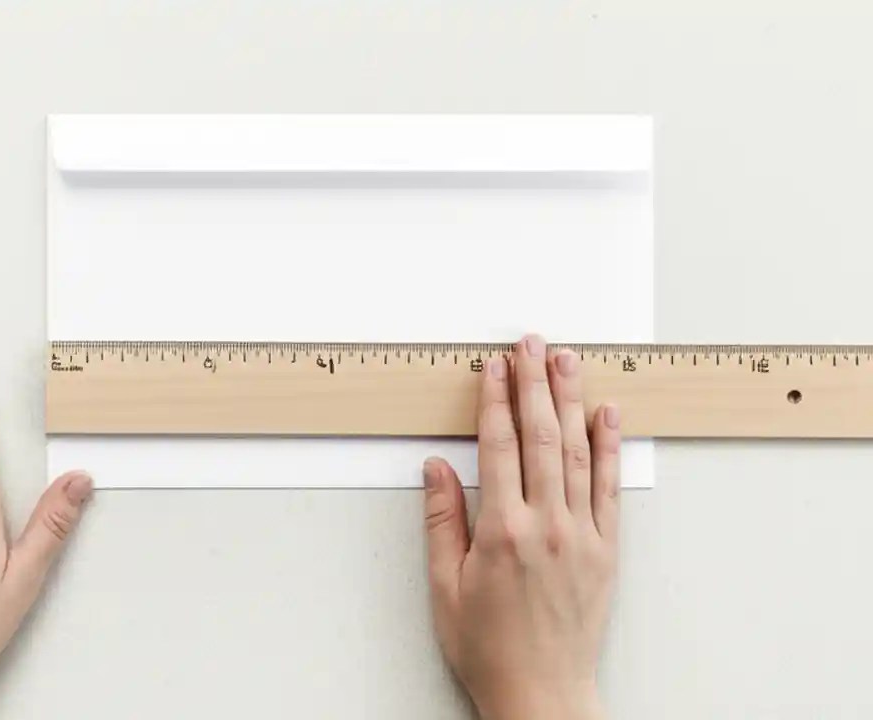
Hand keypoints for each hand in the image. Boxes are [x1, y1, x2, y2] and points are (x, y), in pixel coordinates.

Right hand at [424, 335, 619, 719]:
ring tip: (566, 360)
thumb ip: (442, 522)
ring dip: (571, 400)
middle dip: (534, 383)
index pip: (499, 447)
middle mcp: (547, 526)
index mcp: (502, 533)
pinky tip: (607, 413)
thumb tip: (436, 468)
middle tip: (530, 342)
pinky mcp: (606, 550)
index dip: (495, 400)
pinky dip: (609, 447)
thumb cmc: (489, 647)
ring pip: (577, 452)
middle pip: (541, 437)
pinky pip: (609, 487)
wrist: (542, 693)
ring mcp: (583, 536)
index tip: (493, 366)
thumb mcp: (445, 588)